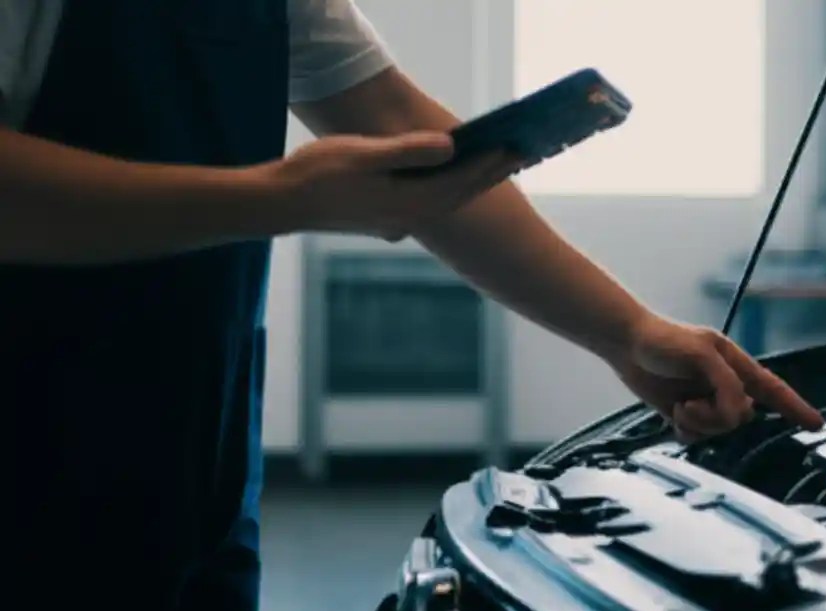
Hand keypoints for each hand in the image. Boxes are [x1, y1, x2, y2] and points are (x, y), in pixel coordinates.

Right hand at [266, 131, 522, 239]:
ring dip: (469, 182)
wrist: (280, 204)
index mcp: (409, 204)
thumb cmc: (318, 174)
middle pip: (460, 195)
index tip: (515, 147)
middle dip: (489, 174)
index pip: (461, 182)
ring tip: (492, 163)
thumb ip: (408, 152)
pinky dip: (445, 187)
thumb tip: (451, 146)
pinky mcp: (384, 218)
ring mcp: (396, 221)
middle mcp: (409, 218)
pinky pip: (427, 201)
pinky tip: (449, 175)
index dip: (489, 165)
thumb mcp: (365, 155)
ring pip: (445, 200)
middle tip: (519, 154)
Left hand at [608, 315, 824, 443]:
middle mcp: (725, 384)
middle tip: (689, 404)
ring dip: (698, 424)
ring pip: (719, 431)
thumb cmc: (663, 341)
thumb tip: (740, 410)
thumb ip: (726, 383)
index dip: (795, 407)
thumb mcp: (701, 354)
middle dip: (716, 418)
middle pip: (742, 418)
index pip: (773, 389)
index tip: (816, 424)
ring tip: (679, 406)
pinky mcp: (687, 414)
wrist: (625, 345)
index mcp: (736, 364)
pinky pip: (698, 438)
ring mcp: (706, 400)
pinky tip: (673, 415)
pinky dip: (686, 432)